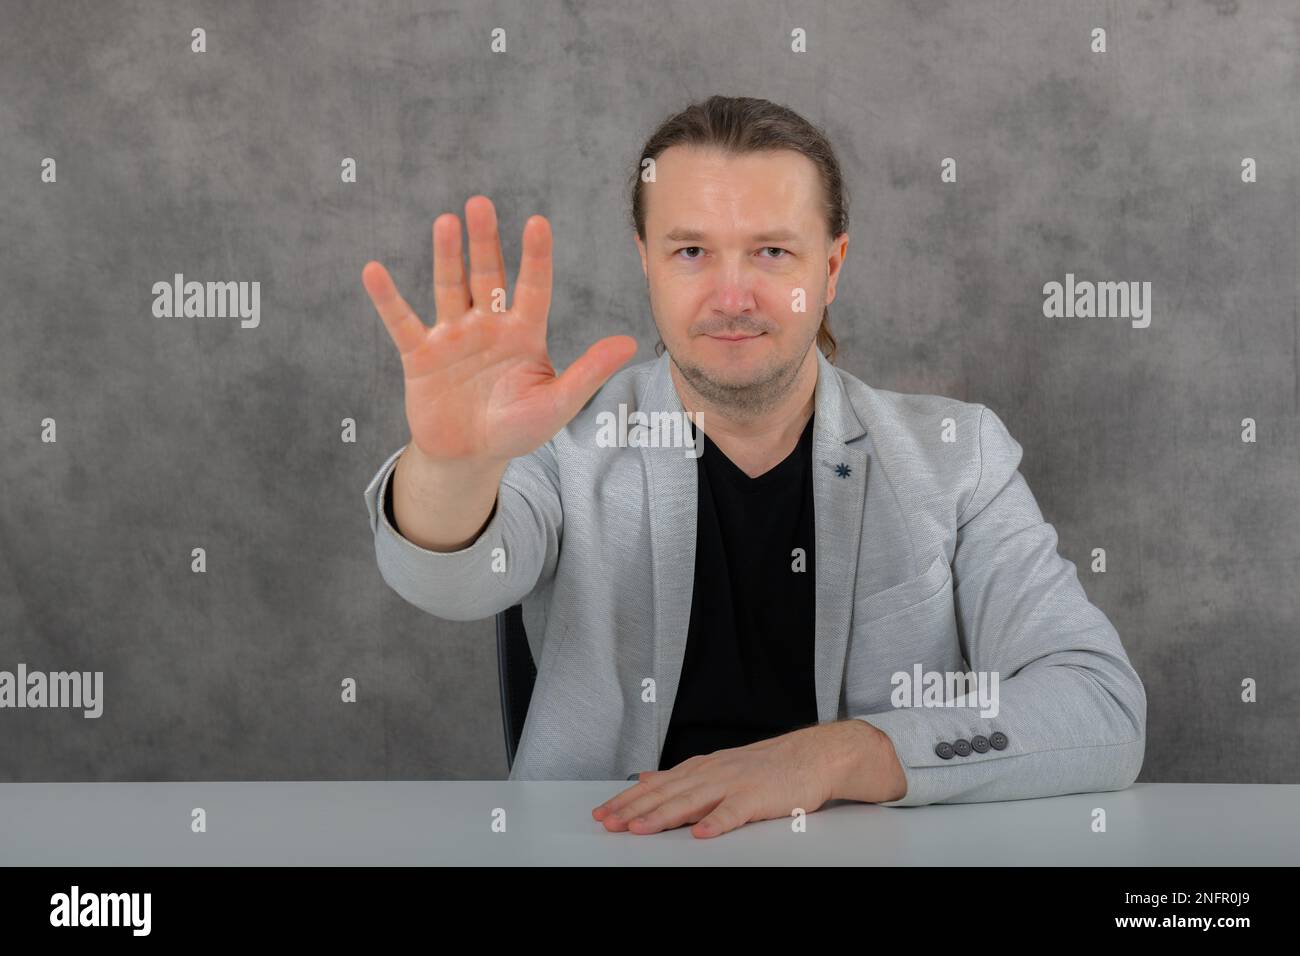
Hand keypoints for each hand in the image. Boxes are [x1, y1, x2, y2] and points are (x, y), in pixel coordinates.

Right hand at [362, 195, 637, 464]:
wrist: (470, 456)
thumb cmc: (517, 429)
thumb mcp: (558, 403)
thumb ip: (589, 371)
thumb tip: (630, 342)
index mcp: (524, 333)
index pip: (533, 287)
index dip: (535, 257)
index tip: (537, 223)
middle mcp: (488, 326)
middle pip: (486, 275)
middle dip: (484, 240)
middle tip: (480, 203)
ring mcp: (453, 337)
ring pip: (449, 287)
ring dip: (446, 256)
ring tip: (446, 222)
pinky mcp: (420, 355)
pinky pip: (402, 322)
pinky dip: (387, 299)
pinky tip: (373, 271)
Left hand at [591, 721, 899, 838]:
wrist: (812, 756)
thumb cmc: (766, 767)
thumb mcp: (717, 766)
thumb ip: (681, 776)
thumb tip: (644, 778)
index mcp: (702, 768)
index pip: (657, 784)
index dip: (628, 799)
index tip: (603, 812)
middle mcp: (713, 772)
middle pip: (666, 792)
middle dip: (634, 809)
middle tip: (608, 823)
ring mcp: (734, 783)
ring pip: (691, 800)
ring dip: (663, 816)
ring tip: (639, 829)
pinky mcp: (758, 797)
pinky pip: (734, 812)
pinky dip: (716, 822)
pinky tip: (700, 834)